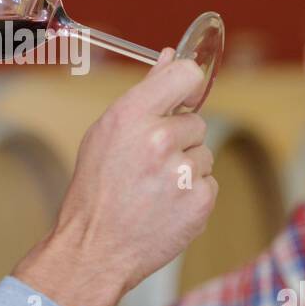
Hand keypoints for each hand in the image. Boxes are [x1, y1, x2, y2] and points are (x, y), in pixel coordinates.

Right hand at [12, 48, 217, 305]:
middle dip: (179, 140)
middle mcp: (158, 139)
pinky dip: (193, 196)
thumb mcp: (106, 133)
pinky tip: (166, 207)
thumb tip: (170, 57)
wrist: (94, 248)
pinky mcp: (200, 201)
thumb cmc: (96, 190)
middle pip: (197, 122)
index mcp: (131, 115)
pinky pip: (209, 184)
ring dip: (187, 170)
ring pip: (204, 155)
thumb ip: (145, 93)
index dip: (188, 85)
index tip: (183, 99)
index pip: (186, 74)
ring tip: (154, 189)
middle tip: (148, 165)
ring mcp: (182, 172)